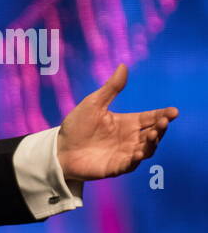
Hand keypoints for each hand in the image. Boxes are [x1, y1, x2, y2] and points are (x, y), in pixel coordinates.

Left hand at [57, 63, 177, 180]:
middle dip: (161, 128)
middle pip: (154, 133)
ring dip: (152, 143)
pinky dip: (136, 159)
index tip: (173, 111)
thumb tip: (123, 66)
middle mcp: (130, 138)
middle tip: (164, 122)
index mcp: (128, 122)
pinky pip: (131, 165)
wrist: (59, 148)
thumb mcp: (93, 104)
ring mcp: (124, 153)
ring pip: (147, 149)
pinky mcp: (116, 167)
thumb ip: (111, 88)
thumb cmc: (77, 126)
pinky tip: (137, 153)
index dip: (164, 115)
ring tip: (152, 134)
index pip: (151, 118)